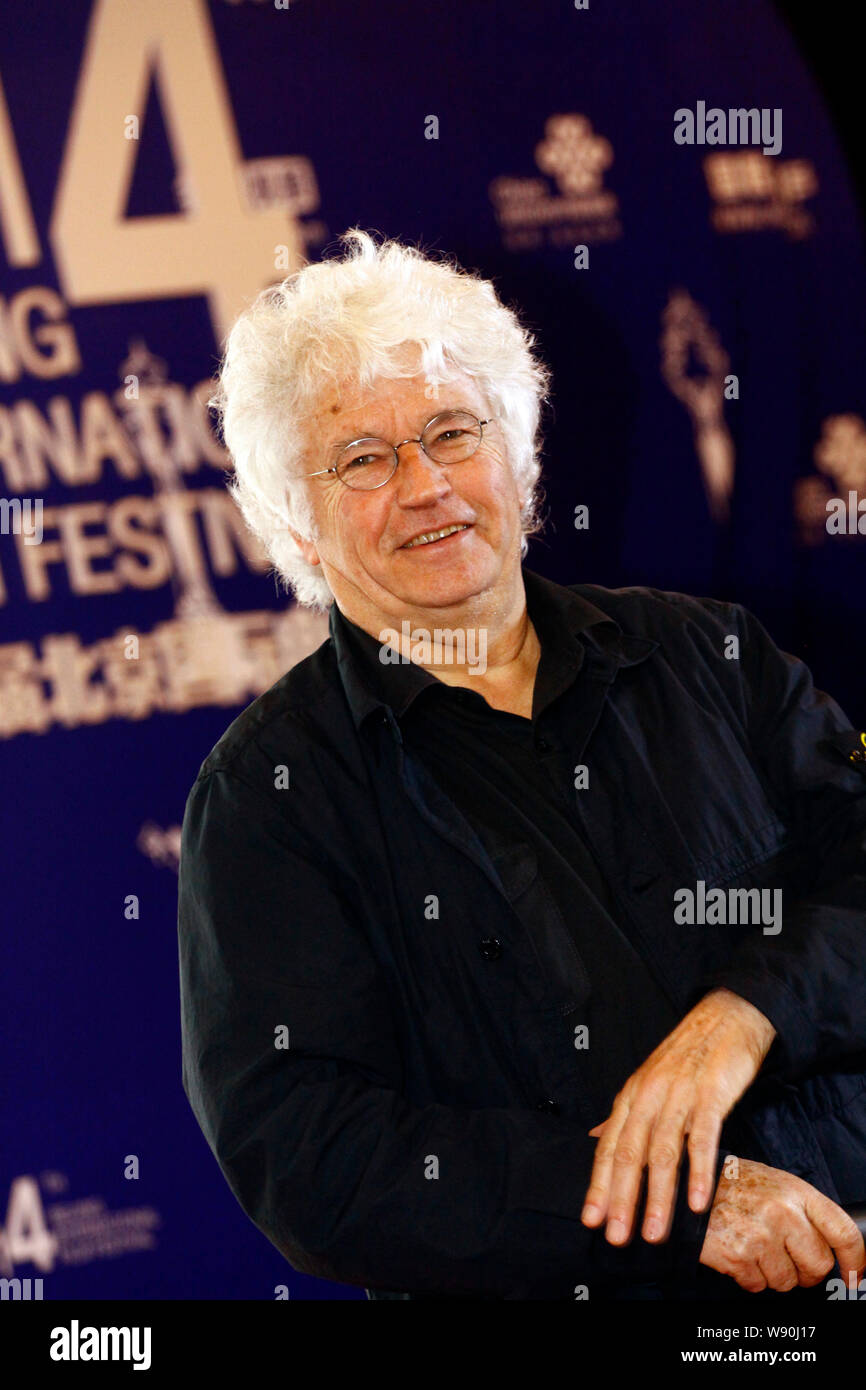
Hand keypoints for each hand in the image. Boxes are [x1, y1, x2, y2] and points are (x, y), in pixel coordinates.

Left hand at [581, 988, 776, 1244]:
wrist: (726, 1017)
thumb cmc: (686, 1056)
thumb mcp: (647, 1082)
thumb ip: (625, 1116)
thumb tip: (595, 1140)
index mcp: (631, 1096)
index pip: (609, 1146)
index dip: (599, 1184)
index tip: (590, 1219)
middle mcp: (648, 1096)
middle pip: (630, 1153)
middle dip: (621, 1199)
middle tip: (616, 1237)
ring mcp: (679, 1094)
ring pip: (663, 1151)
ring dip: (658, 1197)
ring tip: (654, 1233)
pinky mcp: (711, 1094)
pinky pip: (703, 1138)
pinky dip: (698, 1171)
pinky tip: (696, 1202)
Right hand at [700, 1157, 865, 1290]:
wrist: (686, 1186)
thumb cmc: (730, 1184)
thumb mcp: (773, 1182)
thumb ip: (802, 1209)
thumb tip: (829, 1244)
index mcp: (796, 1192)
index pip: (842, 1231)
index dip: (855, 1260)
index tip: (854, 1276)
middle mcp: (782, 1212)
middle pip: (818, 1265)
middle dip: (805, 1271)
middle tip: (788, 1261)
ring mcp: (761, 1235)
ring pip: (787, 1281)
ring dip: (772, 1274)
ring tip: (754, 1248)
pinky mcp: (739, 1256)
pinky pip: (758, 1285)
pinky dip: (748, 1276)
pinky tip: (737, 1252)